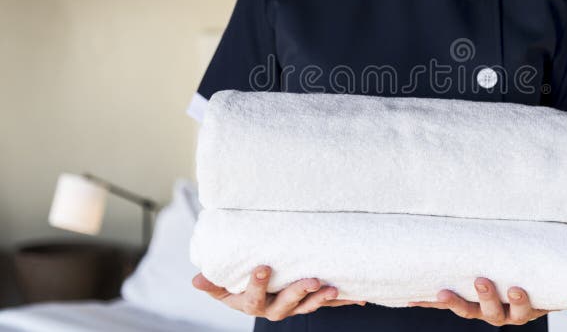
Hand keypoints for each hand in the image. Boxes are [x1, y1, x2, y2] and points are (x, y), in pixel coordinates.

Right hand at [192, 265, 365, 319]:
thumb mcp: (222, 287)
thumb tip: (195, 279)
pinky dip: (344, 300)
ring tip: (334, 288)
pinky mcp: (310, 302)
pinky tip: (360, 297)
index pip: (254, 296)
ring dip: (323, 298)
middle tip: (312, 280)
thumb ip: (212, 283)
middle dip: (300, 292)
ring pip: (309, 305)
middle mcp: (275, 309)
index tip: (264, 267)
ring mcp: (295, 307)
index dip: (259, 284)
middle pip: (287, 305)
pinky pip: (327, 303)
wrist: (258, 297)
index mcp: (252, 303)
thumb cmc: (237, 287)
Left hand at [407, 277, 566, 325]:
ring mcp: (477, 310)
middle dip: (487, 298)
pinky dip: (427, 299)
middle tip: (482, 280)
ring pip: (466, 310)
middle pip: (493, 312)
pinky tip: (411, 296)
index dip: (520, 301)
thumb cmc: (533, 286)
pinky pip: (443, 303)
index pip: (522, 309)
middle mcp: (498, 314)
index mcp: (521, 310)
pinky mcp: (459, 302)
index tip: (517, 287)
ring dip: (455, 303)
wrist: (508, 290)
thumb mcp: (551, 292)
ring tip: (444, 291)